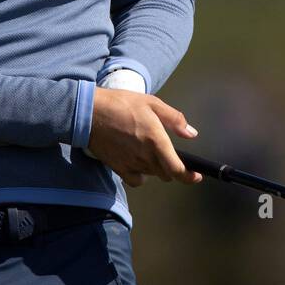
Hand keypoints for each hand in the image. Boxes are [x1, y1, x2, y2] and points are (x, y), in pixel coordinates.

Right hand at [86, 87, 201, 188]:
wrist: (89, 113)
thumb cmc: (121, 104)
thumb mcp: (152, 103)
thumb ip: (175, 120)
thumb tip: (191, 133)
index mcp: (156, 141)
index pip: (177, 170)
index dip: (189, 177)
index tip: (195, 176)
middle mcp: (145, 157)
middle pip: (166, 174)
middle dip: (172, 167)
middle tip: (168, 152)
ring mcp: (131, 164)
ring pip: (152, 175)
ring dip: (157, 168)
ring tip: (150, 150)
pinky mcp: (118, 168)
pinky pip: (136, 180)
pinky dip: (141, 175)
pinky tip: (139, 162)